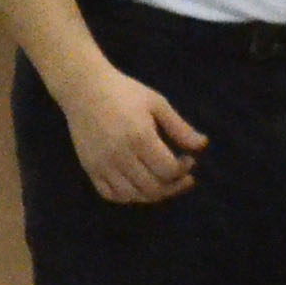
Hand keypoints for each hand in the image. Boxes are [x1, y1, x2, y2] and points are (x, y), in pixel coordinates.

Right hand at [60, 65, 205, 205]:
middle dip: (173, 186)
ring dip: (152, 194)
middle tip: (182, 177)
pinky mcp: (89, 167)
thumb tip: (202, 145)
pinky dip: (127, 196)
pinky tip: (138, 186)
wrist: (83, 88)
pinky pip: (110, 194)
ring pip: (132, 195)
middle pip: (152, 187)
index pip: (168, 170)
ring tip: (162, 183)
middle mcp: (120, 155)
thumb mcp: (157, 103)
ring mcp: (102, 163)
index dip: (183, 170)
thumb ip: (180, 127)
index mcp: (140, 137)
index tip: (188, 159)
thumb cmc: (124, 92)